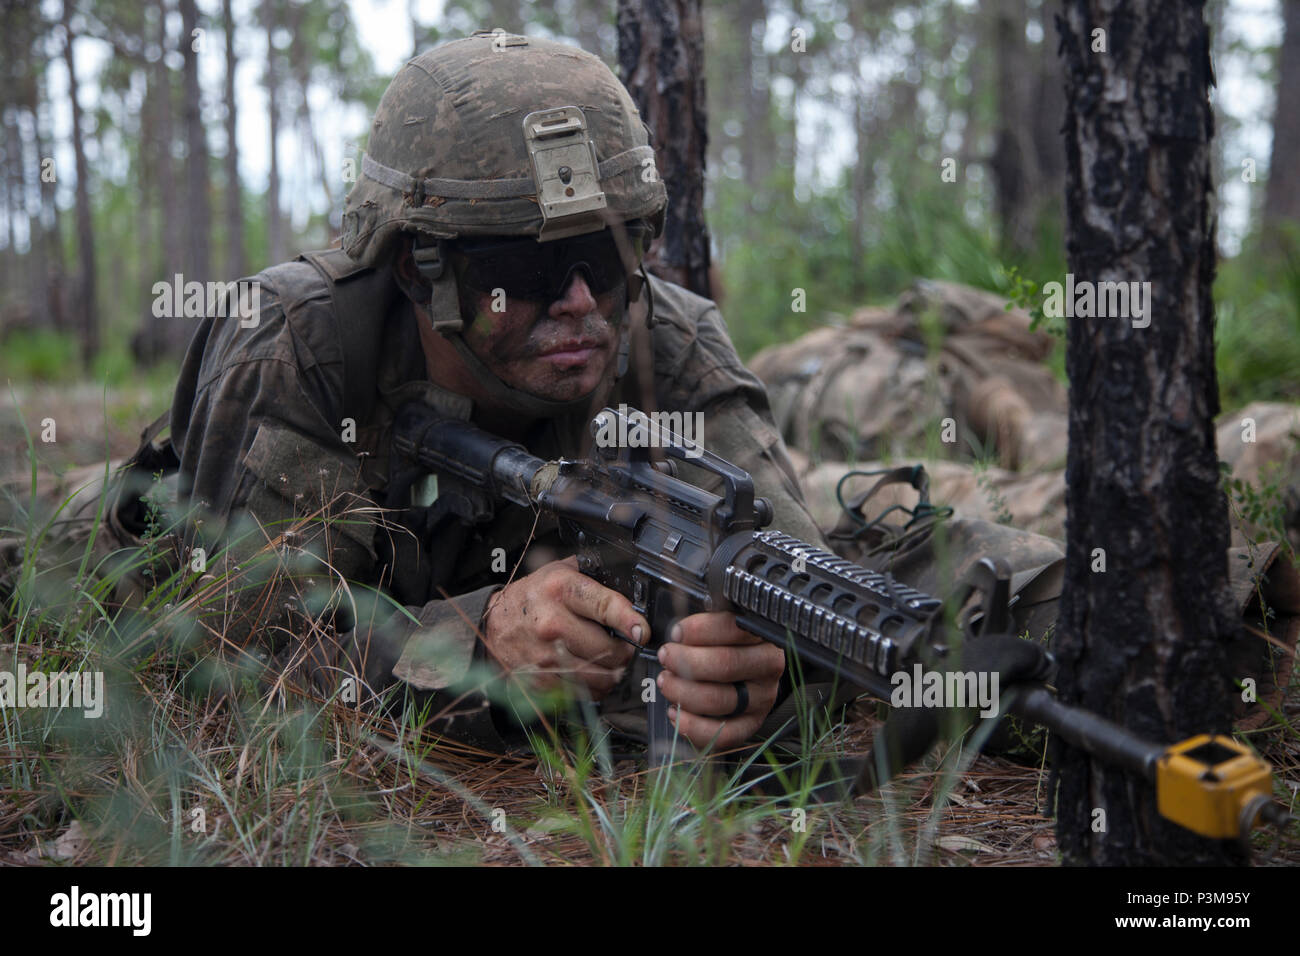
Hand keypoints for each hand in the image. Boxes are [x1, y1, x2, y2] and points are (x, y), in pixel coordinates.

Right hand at [481, 556, 648, 700]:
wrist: (494, 625)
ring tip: (609, 662)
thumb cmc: (533, 596)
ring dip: (613, 673)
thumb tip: (633, 588)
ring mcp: (546, 657)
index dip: (630, 621)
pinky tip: (591, 674)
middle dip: (625, 651)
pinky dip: (595, 688)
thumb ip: (594, 576)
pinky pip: (584, 694)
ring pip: (601, 677)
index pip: (606, 607)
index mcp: (561, 591)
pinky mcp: (541, 682)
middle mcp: (553, 624)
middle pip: (610, 650)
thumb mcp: (560, 571)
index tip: (642, 631)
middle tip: (624, 647)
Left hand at [655, 612, 784, 749]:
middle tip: (666, 656)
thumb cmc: (718, 644)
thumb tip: (666, 632)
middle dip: (686, 661)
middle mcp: (767, 665)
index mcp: (760, 634)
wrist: (740, 675)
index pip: (733, 628)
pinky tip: (674, 713)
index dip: (700, 631)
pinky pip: (723, 734)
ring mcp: (762, 697)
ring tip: (666, 681)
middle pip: (726, 664)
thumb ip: (694, 619)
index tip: (676, 634)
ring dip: (683, 692)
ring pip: (720, 699)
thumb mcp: (712, 624)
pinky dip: (693, 726)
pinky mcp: (752, 724)